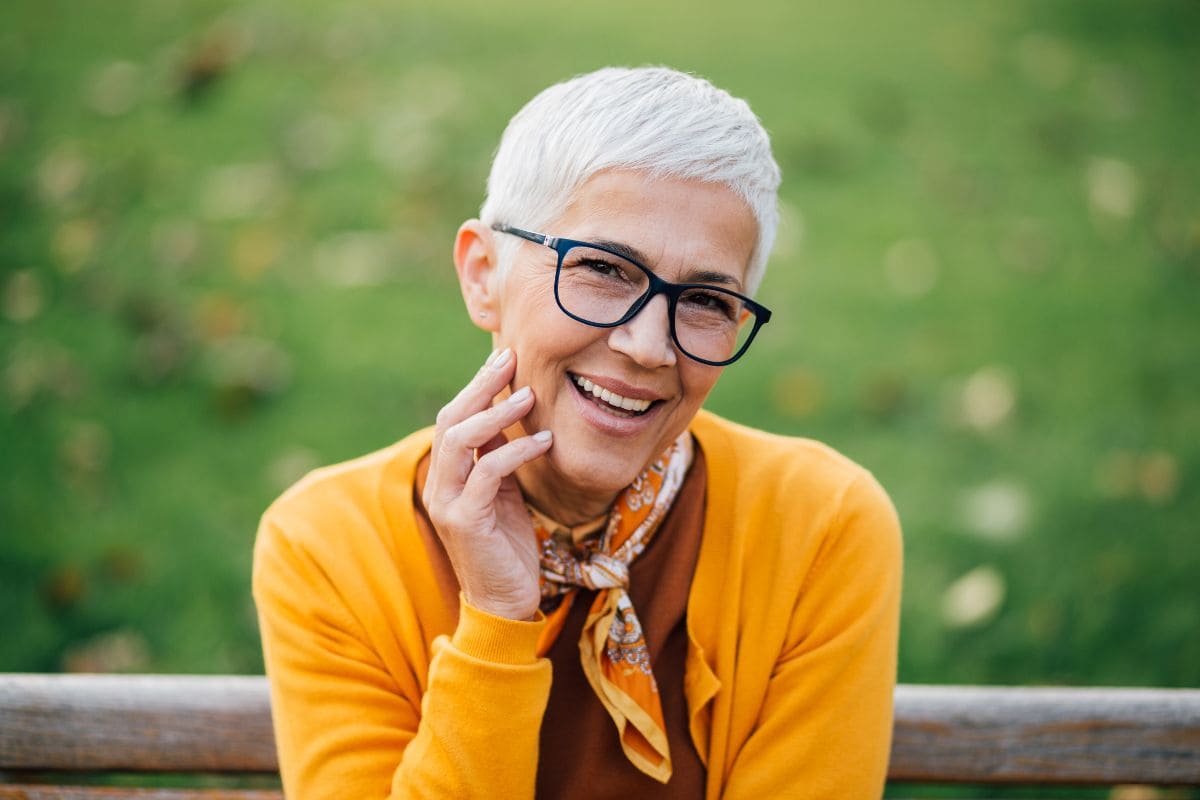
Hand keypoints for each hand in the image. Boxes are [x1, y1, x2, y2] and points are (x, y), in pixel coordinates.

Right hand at [422, 348, 551, 620]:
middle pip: (450, 421)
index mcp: (447, 476)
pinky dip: (515, 451)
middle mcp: (439, 485)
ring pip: (460, 441)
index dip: (476, 386)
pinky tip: (543, 440)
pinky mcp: (465, 522)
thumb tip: (511, 413)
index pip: (454, 418)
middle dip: (480, 386)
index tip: (505, 357)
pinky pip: (487, 473)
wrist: (503, 604)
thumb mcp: (504, 494)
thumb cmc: (507, 547)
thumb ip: (499, 457)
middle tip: (510, 359)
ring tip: (528, 395)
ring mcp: (448, 504)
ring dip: (495, 414)